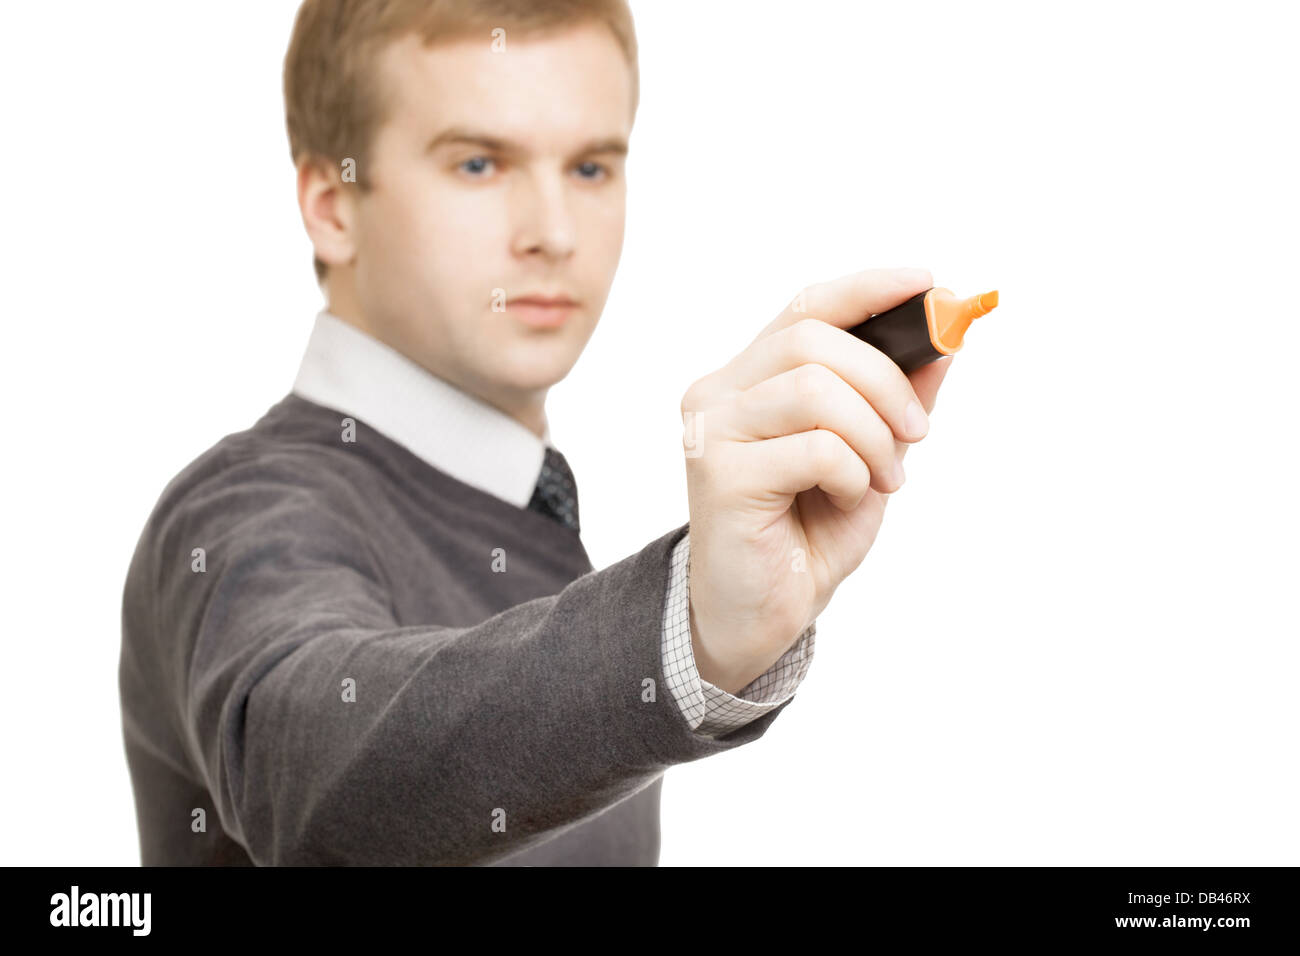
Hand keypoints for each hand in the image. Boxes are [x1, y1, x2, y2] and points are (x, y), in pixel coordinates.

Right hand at [680, 267, 953, 693]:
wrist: (762, 613)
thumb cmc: (807, 531)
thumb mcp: (869, 454)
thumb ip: (897, 398)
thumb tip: (943, 343)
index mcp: (749, 378)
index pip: (805, 308)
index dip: (868, 289)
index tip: (928, 284)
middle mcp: (719, 393)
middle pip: (811, 340)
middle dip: (885, 381)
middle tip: (915, 432)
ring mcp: (711, 431)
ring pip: (815, 388)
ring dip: (873, 436)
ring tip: (881, 478)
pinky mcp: (718, 474)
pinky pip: (815, 447)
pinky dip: (853, 474)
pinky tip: (845, 499)